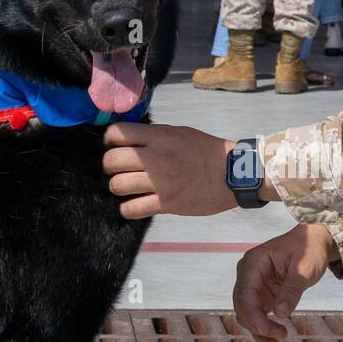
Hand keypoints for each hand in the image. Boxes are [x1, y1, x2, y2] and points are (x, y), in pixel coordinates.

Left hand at [103, 122, 236, 217]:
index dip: (109, 140)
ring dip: (117, 187)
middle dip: (109, 166)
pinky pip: (132, 208)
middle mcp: (156, 157)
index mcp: (160, 137)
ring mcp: (161, 182)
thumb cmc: (207, 151)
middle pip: (111, 160)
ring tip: (126, 187)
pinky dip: (127, 208)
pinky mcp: (167, 203)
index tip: (113, 146)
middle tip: (117, 170)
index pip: (117, 133)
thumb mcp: (180, 133)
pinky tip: (133, 205)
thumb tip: (129, 139)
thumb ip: (154, 135)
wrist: (233, 174)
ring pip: (118, 185)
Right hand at [233, 224, 336, 341]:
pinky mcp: (260, 294)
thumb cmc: (309, 249)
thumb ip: (292, 290)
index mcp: (254, 262)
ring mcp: (253, 285)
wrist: (314, 242)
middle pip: (242, 305)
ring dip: (259, 330)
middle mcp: (248, 273)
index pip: (245, 292)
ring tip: (278, 341)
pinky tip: (274, 339)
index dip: (253, 314)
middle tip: (280, 336)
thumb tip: (279, 314)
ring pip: (246, 313)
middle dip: (257, 324)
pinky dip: (263, 327)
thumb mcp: (305, 269)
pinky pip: (256, 314)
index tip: (266, 330)